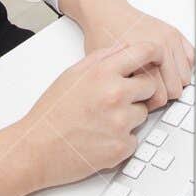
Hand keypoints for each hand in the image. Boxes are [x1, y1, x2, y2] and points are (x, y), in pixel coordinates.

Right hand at [18, 42, 164, 189]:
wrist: (37, 149)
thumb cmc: (52, 113)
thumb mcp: (72, 74)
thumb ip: (102, 58)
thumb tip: (124, 47)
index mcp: (102, 73)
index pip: (144, 53)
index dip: (155, 54)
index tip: (158, 57)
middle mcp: (114, 95)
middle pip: (150, 85)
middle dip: (139, 91)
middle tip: (116, 99)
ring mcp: (120, 122)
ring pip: (144, 113)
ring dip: (130, 116)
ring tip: (102, 120)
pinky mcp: (121, 147)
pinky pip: (135, 139)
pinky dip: (122, 139)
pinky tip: (101, 137)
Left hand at [83, 6, 192, 110]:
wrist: (106, 11)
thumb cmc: (103, 36)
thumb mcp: (106, 67)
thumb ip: (123, 87)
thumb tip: (135, 106)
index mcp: (142, 58)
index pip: (160, 96)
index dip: (151, 103)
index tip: (143, 102)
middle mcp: (160, 47)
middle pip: (175, 89)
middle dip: (163, 94)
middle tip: (149, 92)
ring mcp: (169, 38)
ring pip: (185, 77)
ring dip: (174, 81)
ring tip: (158, 80)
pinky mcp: (174, 32)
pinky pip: (191, 58)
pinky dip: (182, 67)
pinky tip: (168, 68)